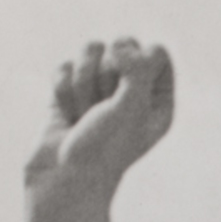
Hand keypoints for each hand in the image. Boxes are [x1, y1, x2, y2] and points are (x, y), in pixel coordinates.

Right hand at [26, 39, 174, 207]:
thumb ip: (136, 70)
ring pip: (90, 51)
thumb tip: (122, 43)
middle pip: (122, 45)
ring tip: (84, 113)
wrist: (64, 178)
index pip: (157, 53)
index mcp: (158, 100)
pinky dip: (62, 89)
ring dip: (82, 81)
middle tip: (104, 105)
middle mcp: (132, 93)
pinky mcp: (69, 93)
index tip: (129, 85)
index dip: (139, 59)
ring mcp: (99, 92)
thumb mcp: (131, 108)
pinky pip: (64, 66)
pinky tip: (66, 115)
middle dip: (106, 71)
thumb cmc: (105, 149)